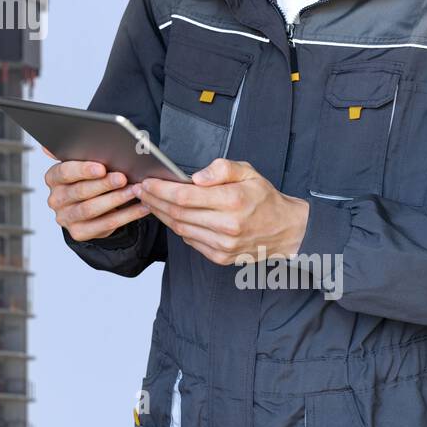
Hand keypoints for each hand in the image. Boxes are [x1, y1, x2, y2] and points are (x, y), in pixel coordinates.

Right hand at [41, 145, 150, 242]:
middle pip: (79, 191)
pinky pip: (105, 225)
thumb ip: (79, 153)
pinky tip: (141, 207)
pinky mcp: (78, 233)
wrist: (92, 209)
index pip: (64, 172)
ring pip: (91, 209)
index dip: (83, 170)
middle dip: (104, 184)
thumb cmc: (91, 179)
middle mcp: (55, 199)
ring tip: (135, 190)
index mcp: (53, 178)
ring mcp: (65, 218)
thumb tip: (63, 141)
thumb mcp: (84, 164)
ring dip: (116, 199)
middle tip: (123, 178)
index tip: (101, 167)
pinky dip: (126, 216)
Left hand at [137, 158, 308, 264]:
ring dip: (161, 214)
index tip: (147, 182)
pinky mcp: (220, 257)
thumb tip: (196, 177)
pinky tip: (170, 215)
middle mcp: (226, 226)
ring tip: (150, 201)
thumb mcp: (248, 172)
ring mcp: (222, 245)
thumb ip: (222, 169)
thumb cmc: (264, 198)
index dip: (160, 189)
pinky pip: (189, 241)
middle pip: (177, 213)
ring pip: (180, 229)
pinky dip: (177, 227)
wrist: (286, 230)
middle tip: (140, 190)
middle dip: (154, 200)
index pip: (185, 196)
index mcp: (232, 201)